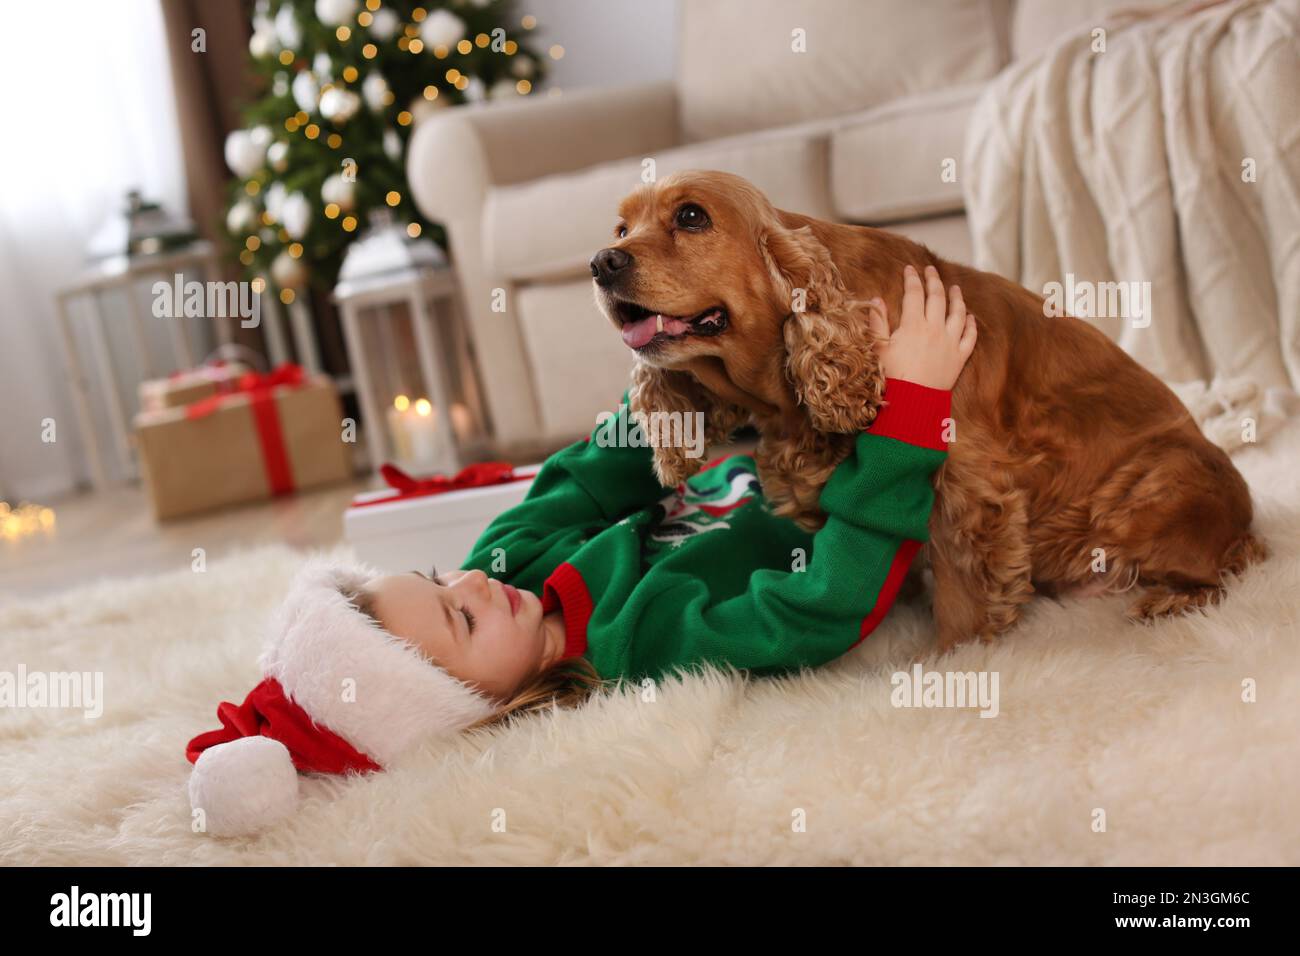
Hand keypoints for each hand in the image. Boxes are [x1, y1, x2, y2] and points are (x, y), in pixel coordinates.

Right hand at [866, 264, 976, 389]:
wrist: (912, 403)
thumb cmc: (890, 378)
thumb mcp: (878, 348)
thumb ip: (878, 322)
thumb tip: (876, 299)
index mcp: (913, 325)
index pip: (914, 293)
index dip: (912, 279)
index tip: (909, 269)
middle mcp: (935, 329)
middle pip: (938, 298)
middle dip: (934, 280)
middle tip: (931, 270)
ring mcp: (950, 343)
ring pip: (958, 313)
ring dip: (957, 298)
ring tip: (955, 288)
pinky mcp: (959, 358)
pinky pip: (970, 337)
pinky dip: (971, 325)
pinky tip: (969, 317)